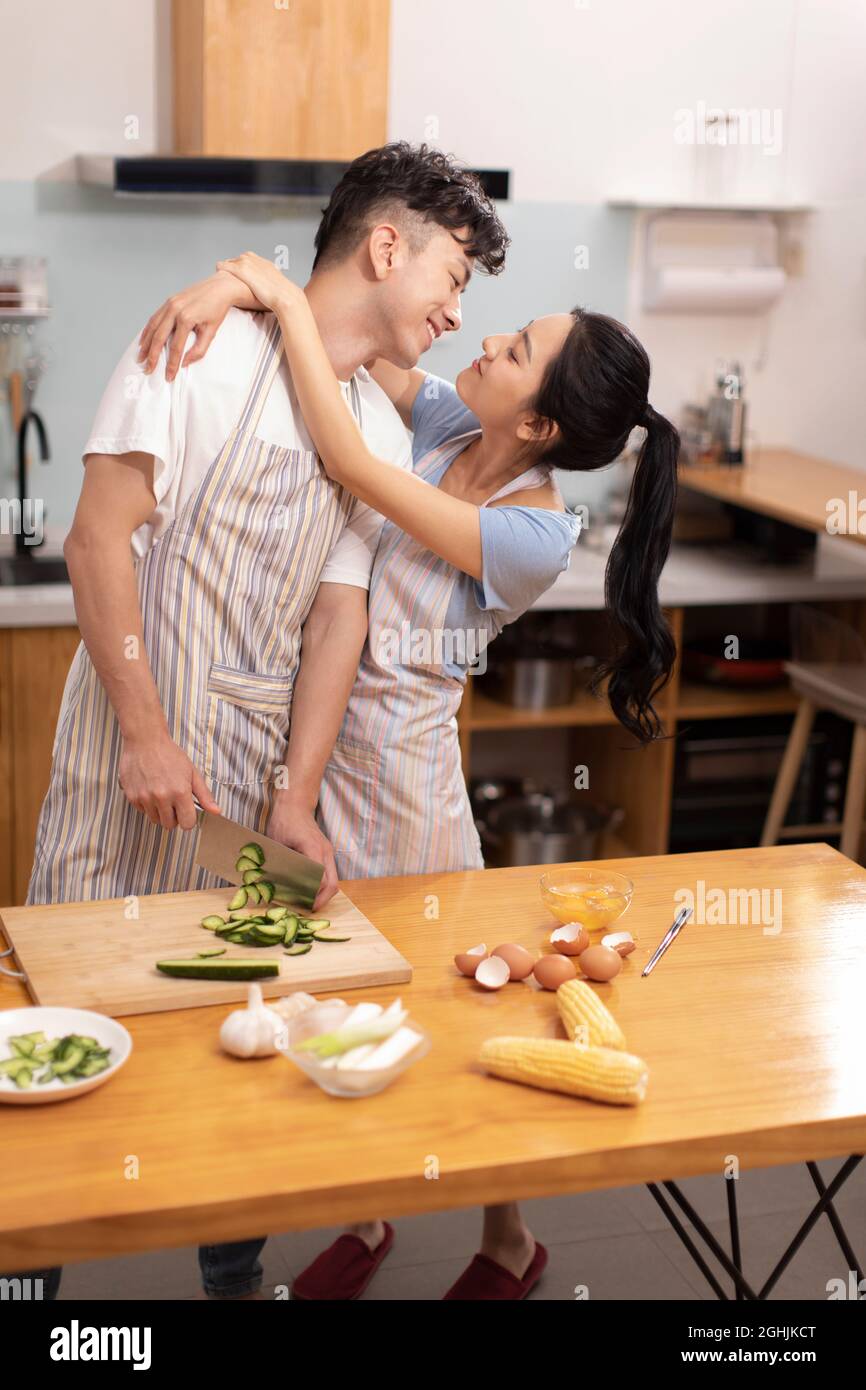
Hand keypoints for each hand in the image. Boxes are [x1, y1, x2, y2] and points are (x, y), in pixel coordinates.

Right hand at [119, 732, 220, 830]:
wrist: (145, 741)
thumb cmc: (169, 755)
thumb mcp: (192, 772)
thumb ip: (204, 795)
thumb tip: (216, 811)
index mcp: (180, 792)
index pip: (187, 824)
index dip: (188, 819)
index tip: (186, 812)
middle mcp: (162, 797)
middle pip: (169, 825)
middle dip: (174, 817)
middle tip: (173, 802)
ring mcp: (145, 798)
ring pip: (155, 820)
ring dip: (159, 812)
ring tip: (161, 794)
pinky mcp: (132, 796)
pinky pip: (142, 811)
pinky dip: (147, 805)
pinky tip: (150, 789)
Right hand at [137, 271, 259, 381]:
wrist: (220, 287)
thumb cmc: (217, 309)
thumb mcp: (212, 331)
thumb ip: (199, 349)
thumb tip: (185, 363)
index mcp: (186, 318)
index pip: (176, 347)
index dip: (172, 364)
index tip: (169, 376)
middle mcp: (175, 310)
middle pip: (159, 338)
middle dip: (152, 356)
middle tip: (147, 369)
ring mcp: (170, 304)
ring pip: (153, 327)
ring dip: (146, 344)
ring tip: (141, 357)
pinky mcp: (169, 301)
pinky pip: (154, 318)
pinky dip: (148, 330)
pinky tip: (144, 340)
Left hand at [216, 253, 301, 314]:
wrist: (285, 296)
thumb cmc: (283, 297)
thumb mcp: (277, 287)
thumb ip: (271, 286)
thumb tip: (271, 294)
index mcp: (263, 262)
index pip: (247, 259)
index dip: (241, 267)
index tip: (238, 275)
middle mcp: (254, 259)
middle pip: (236, 259)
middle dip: (231, 267)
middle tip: (227, 277)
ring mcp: (246, 263)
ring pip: (229, 262)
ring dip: (225, 269)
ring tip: (222, 278)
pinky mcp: (241, 270)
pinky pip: (223, 266)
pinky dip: (220, 270)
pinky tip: (217, 277)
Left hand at [266, 797, 338, 909]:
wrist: (294, 804)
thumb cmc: (284, 820)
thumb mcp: (277, 843)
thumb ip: (280, 864)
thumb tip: (276, 886)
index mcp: (314, 849)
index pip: (320, 880)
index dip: (313, 896)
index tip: (303, 906)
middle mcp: (325, 852)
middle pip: (333, 884)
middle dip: (322, 900)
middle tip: (308, 910)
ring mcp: (328, 852)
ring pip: (334, 880)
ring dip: (324, 894)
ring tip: (309, 903)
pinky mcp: (325, 853)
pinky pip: (329, 874)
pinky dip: (323, 886)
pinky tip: (310, 891)